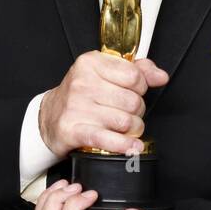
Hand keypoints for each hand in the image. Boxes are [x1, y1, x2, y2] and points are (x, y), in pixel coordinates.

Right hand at [38, 51, 168, 156]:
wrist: (49, 116)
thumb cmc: (82, 94)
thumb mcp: (106, 73)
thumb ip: (138, 70)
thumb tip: (160, 76)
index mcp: (91, 63)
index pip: (134, 76)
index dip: (140, 87)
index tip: (133, 91)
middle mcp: (82, 83)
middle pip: (133, 101)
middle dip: (137, 111)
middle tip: (126, 112)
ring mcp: (77, 107)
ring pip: (126, 122)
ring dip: (132, 129)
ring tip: (124, 127)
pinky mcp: (74, 130)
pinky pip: (108, 140)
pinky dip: (125, 145)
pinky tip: (132, 146)